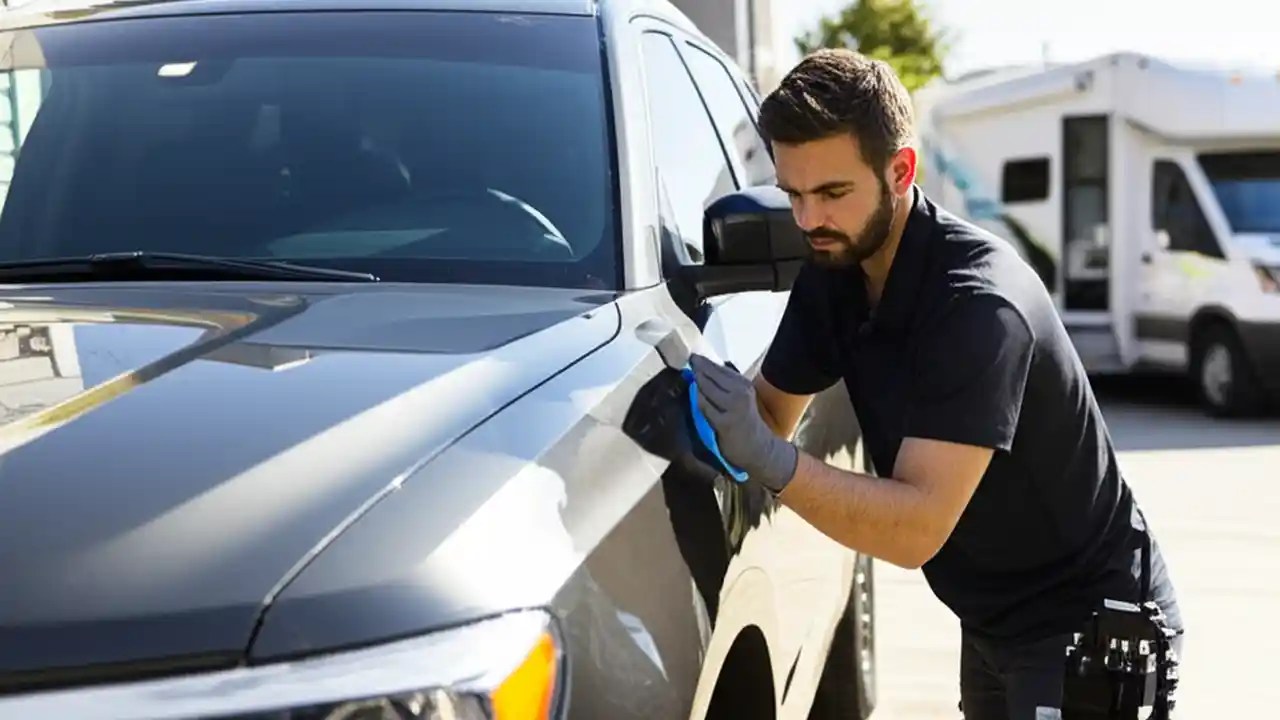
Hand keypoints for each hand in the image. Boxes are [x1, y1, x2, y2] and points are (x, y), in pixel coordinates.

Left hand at [688, 354, 798, 492]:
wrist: (759, 449)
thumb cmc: (747, 423)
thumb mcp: (741, 399)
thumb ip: (726, 386)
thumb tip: (704, 371)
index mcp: (744, 385)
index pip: (719, 368)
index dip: (704, 362)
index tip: (693, 356)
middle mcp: (740, 392)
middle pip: (711, 375)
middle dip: (698, 368)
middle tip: (688, 362)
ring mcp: (733, 407)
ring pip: (706, 389)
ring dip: (696, 384)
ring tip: (689, 378)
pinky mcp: (724, 423)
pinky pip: (705, 407)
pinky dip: (698, 402)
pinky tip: (694, 399)